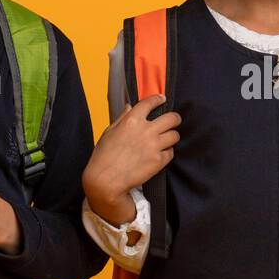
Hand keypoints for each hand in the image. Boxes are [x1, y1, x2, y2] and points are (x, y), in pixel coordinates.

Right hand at [82, 94, 179, 224]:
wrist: (106, 180)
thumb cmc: (103, 157)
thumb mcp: (109, 132)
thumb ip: (122, 118)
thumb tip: (129, 107)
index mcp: (131, 121)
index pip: (150, 103)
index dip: (158, 99)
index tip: (162, 99)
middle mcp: (146, 130)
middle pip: (172, 118)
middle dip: (175, 119)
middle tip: (174, 121)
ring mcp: (154, 146)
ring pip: (175, 135)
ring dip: (171, 136)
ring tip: (166, 140)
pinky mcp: (158, 161)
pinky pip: (171, 152)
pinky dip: (167, 153)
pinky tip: (159, 155)